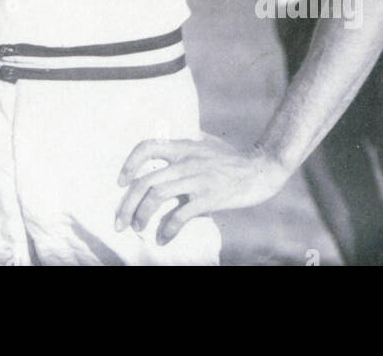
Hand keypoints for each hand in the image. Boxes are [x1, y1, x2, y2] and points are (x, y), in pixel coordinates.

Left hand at [115, 135, 290, 245]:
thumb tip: (168, 144)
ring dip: (142, 215)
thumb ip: (187, 144)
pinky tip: (163, 238)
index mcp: (183, 147)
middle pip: (146, 181)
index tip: (120, 182)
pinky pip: (181, 214)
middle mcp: (186, 161)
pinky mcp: (210, 197)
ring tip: (138, 228)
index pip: (147, 147)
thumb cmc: (233, 157)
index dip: (129, 164)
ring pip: (157, 196)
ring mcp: (197, 179)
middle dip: (127, 204)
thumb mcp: (207, 143)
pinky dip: (167, 229)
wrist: (262, 168)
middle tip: (120, 222)